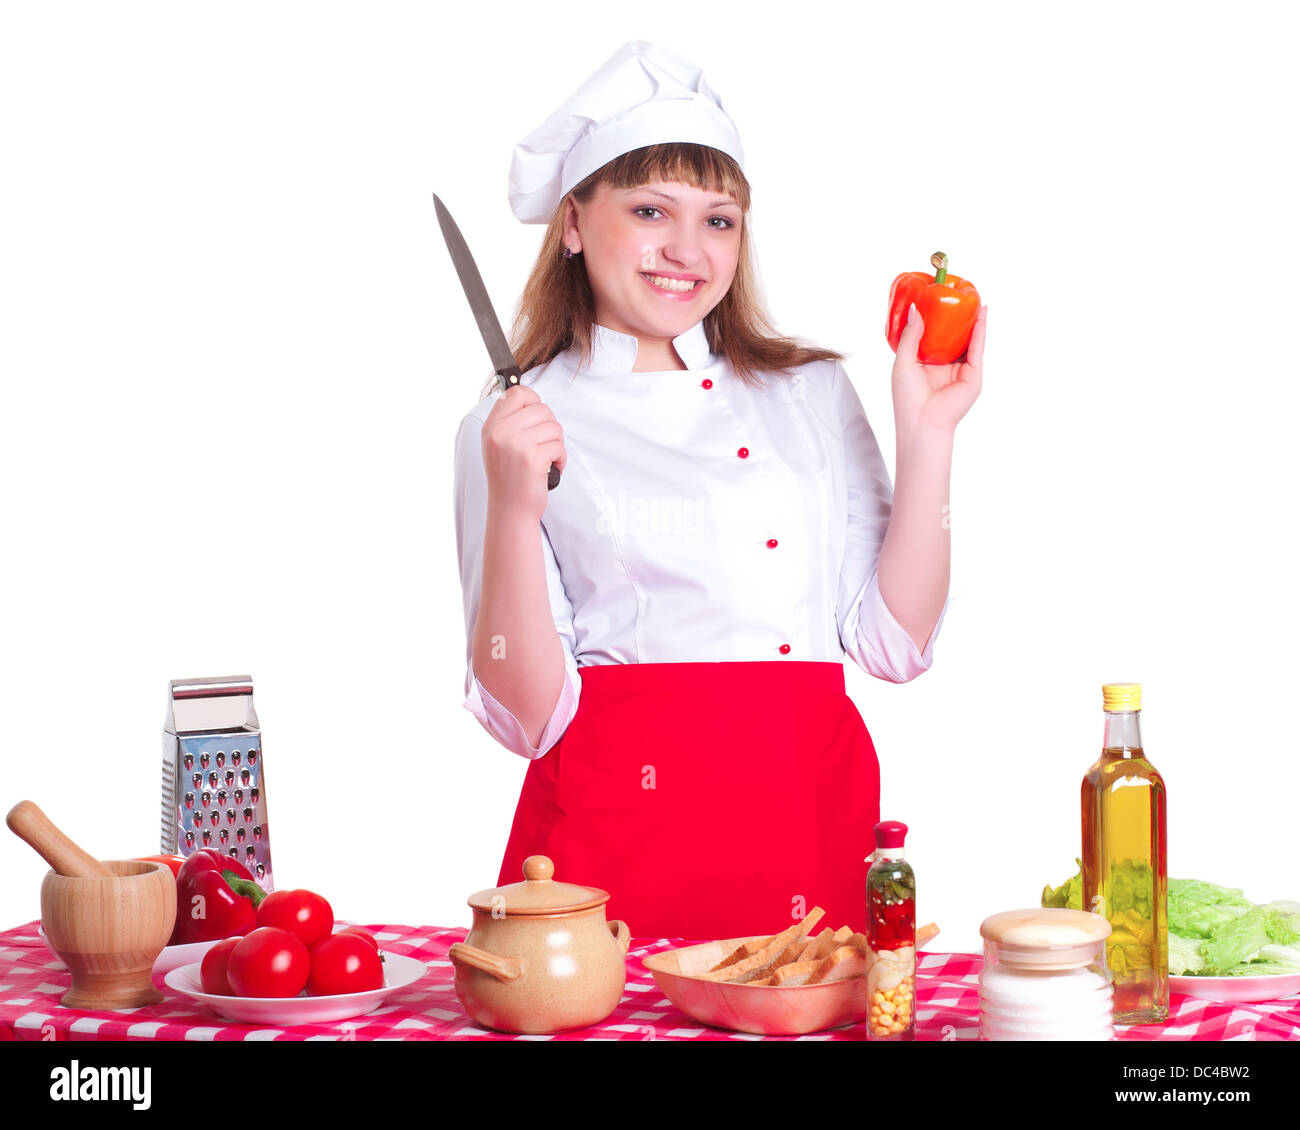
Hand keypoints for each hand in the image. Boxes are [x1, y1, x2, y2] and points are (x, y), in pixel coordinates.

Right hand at [481, 384, 566, 522]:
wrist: (510, 510)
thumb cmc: (509, 479)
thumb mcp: (498, 445)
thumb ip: (510, 421)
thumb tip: (532, 399)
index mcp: (491, 426)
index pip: (516, 393)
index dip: (533, 400)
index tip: (537, 417)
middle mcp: (500, 432)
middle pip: (542, 409)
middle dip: (550, 427)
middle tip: (544, 445)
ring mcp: (515, 444)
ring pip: (554, 427)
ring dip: (557, 444)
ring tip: (545, 458)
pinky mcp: (532, 458)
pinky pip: (559, 446)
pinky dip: (560, 459)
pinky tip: (550, 469)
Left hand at [891, 303, 985, 439]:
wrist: (922, 421)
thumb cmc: (907, 397)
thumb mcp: (904, 361)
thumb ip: (911, 335)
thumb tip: (914, 309)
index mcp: (928, 364)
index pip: (935, 337)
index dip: (938, 319)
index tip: (938, 300)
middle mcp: (946, 366)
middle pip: (955, 336)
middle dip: (958, 317)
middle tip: (959, 295)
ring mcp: (961, 370)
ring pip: (969, 340)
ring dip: (973, 320)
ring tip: (974, 298)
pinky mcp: (973, 375)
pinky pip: (977, 348)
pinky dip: (980, 330)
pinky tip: (982, 313)